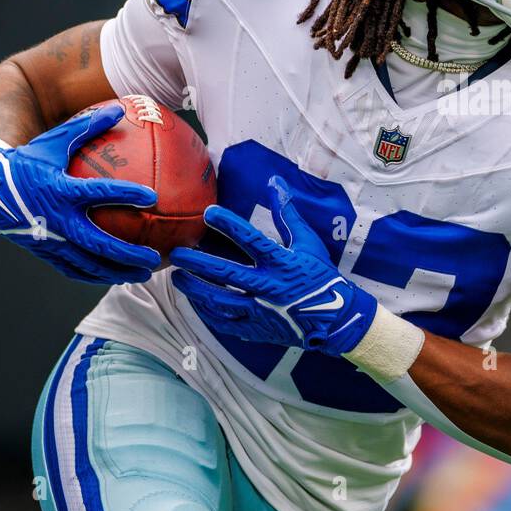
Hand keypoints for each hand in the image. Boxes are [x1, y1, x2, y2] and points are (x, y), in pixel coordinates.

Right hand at [0, 104, 161, 283]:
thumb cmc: (26, 161)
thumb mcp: (53, 141)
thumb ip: (86, 126)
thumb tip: (119, 107)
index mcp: (59, 190)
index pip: (98, 192)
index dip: (125, 194)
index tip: (152, 197)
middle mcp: (55, 219)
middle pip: (97, 242)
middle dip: (127, 253)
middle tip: (154, 256)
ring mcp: (49, 239)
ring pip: (87, 263)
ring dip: (116, 271)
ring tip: (143, 275)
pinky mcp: (45, 251)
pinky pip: (73, 269)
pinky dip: (96, 275)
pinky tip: (115, 276)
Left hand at [169, 176, 377, 355]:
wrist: (335, 318)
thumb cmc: (320, 275)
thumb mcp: (308, 242)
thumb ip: (288, 213)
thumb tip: (275, 182)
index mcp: (282, 263)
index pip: (252, 240)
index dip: (229, 225)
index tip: (208, 213)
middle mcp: (269, 287)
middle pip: (227, 273)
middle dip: (198, 263)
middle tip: (176, 253)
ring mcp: (261, 311)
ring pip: (220, 300)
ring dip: (195, 288)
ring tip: (176, 277)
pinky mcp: (257, 329)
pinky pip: (226, 322)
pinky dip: (207, 312)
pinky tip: (194, 301)